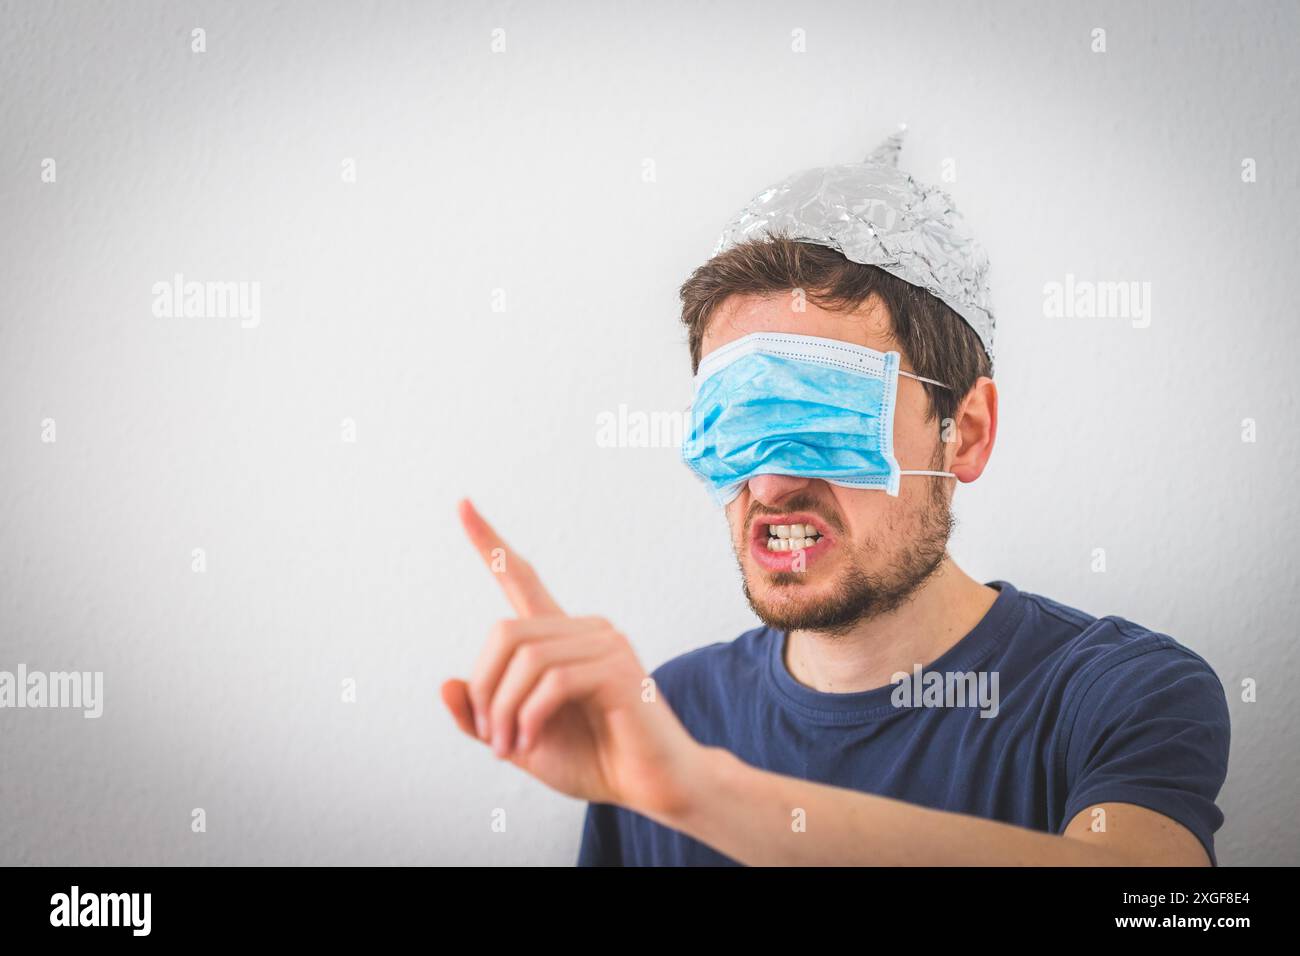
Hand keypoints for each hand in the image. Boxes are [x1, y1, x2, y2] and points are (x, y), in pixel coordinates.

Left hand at [440, 499, 704, 817]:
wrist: (652, 787)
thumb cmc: (593, 759)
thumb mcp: (521, 742)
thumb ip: (484, 718)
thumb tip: (446, 684)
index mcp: (560, 639)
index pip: (521, 578)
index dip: (489, 544)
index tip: (462, 505)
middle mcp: (584, 630)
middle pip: (505, 633)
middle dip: (485, 689)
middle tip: (490, 738)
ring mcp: (606, 644)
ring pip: (527, 658)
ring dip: (505, 710)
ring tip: (510, 747)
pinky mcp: (619, 670)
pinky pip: (554, 680)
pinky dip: (530, 715)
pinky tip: (530, 740)